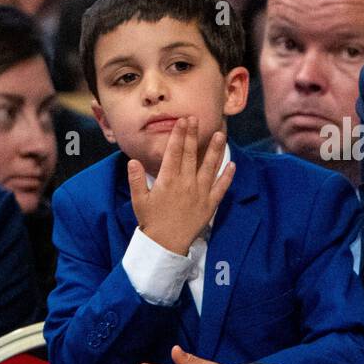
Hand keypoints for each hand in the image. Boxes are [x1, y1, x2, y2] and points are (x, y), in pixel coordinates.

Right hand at [128, 118, 234, 254]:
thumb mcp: (139, 200)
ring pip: (210, 167)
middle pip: (191, 154)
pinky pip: (221, 188)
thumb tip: (131, 160)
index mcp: (168, 180)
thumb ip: (136, 179)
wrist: (166, 244)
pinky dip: (227, 176)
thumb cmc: (151, 221)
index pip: (174, 152)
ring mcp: (200, 193)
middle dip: (194, 135)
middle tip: (197, 118)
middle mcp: (186, 183)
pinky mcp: (210, 204)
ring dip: (215, 150)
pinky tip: (232, 164)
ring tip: (220, 134)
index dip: (179, 135)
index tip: (182, 121)